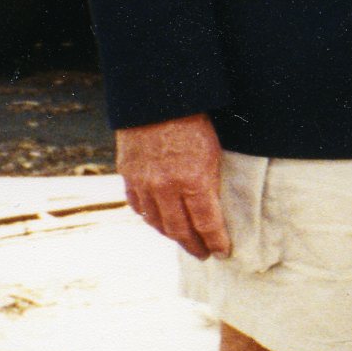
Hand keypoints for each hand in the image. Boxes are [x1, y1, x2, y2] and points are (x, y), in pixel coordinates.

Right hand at [117, 115, 229, 257]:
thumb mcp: (213, 153)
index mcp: (193, 181)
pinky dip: (150, 218)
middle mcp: (166, 187)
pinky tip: (159, 222)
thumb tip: (213, 212)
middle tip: (204, 254)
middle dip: (195, 245)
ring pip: (157, 222)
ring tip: (183, 241)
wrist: (158, 96)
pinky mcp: (129, 175)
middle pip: (180, 230)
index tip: (222, 252)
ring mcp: (144, 183)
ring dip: (172, 236)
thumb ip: (210, 184)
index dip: (215, 242)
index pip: (206, 224)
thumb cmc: (194, 121)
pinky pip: (139, 207)